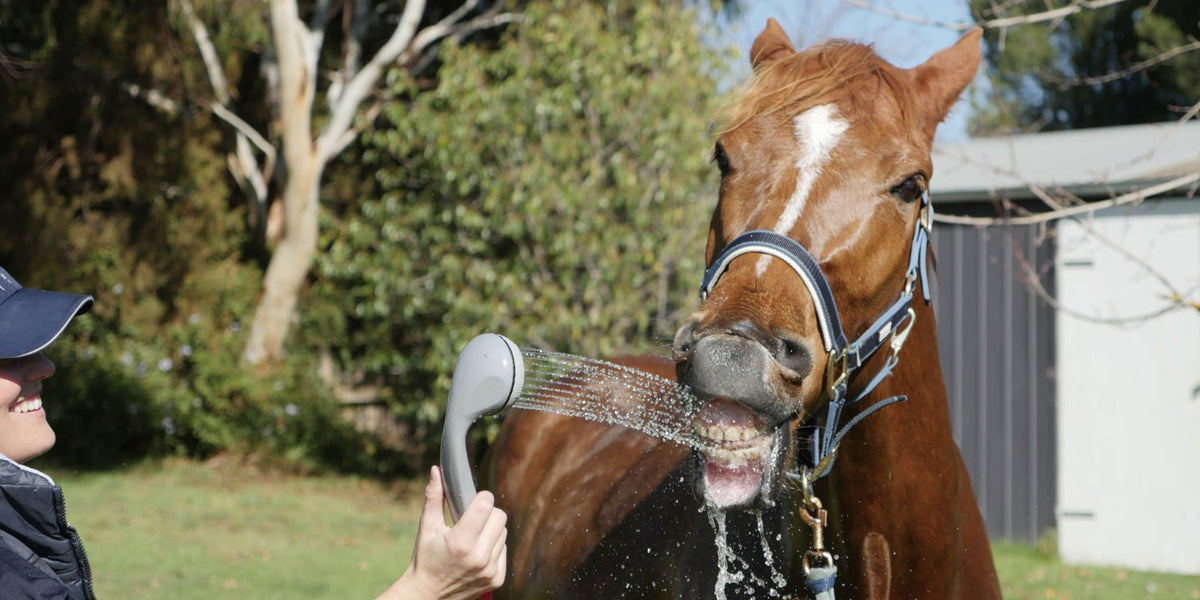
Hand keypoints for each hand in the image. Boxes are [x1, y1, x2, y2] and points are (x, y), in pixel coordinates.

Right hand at [377, 466, 507, 599]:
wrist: (428, 595)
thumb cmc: (425, 558)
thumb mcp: (426, 528)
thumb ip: (434, 497)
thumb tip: (437, 469)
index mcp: (461, 542)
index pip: (486, 505)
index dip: (481, 497)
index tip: (474, 499)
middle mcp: (478, 557)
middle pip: (499, 516)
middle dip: (487, 513)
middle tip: (472, 519)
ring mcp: (490, 570)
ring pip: (503, 532)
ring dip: (491, 530)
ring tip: (473, 537)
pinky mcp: (497, 579)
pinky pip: (504, 549)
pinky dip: (494, 546)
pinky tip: (477, 551)